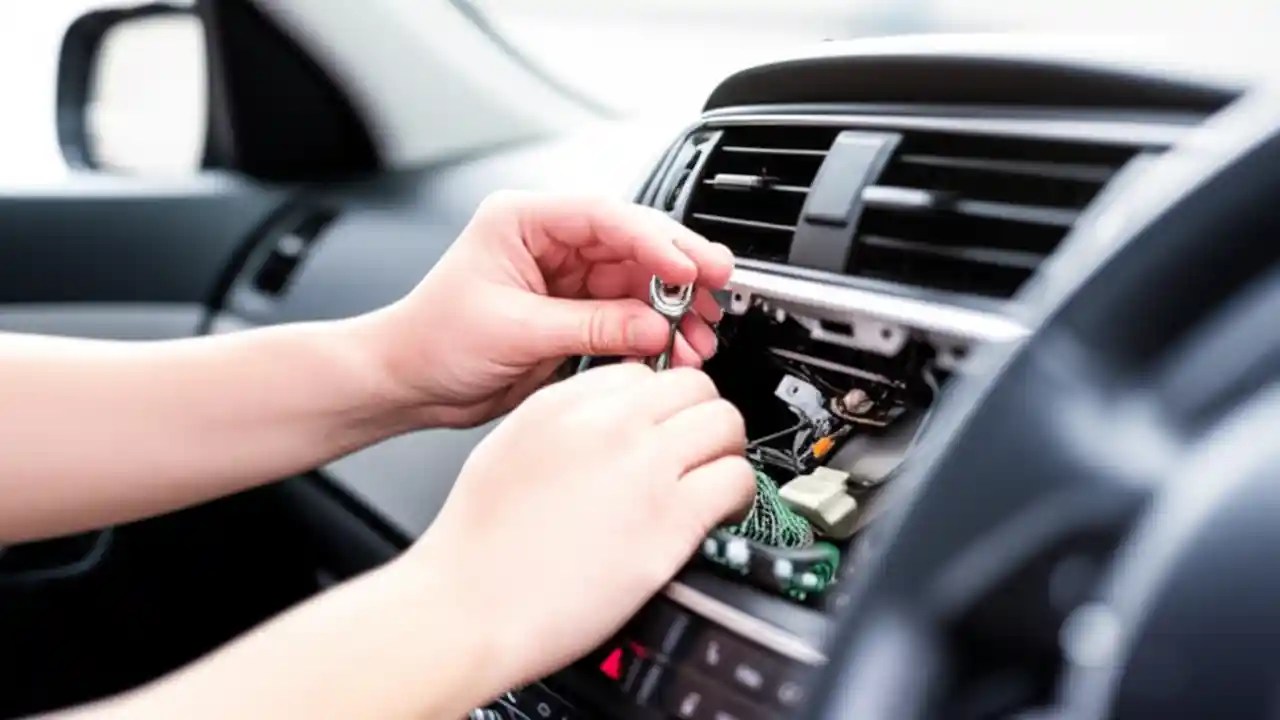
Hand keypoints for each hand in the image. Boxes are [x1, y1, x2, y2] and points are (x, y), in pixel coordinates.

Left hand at [370, 191, 733, 426]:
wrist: (409, 383)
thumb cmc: (433, 341)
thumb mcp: (515, 330)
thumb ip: (590, 326)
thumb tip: (652, 326)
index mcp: (524, 220)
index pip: (605, 217)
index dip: (655, 240)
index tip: (689, 267)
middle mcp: (549, 242)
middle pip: (632, 244)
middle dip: (679, 270)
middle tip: (717, 289)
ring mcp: (566, 278)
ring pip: (638, 282)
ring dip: (672, 309)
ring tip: (698, 336)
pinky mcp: (575, 312)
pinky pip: (628, 316)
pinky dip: (654, 333)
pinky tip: (674, 348)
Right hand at [403, 363, 755, 696]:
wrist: (468, 606)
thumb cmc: (478, 543)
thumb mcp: (510, 447)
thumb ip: (566, 423)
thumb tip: (609, 422)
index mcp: (566, 403)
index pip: (645, 372)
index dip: (661, 403)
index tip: (664, 427)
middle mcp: (609, 425)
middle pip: (696, 387)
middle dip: (702, 417)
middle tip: (697, 450)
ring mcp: (644, 468)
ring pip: (726, 425)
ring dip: (725, 451)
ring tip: (713, 481)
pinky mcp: (670, 520)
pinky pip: (735, 480)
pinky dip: (737, 495)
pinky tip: (720, 513)